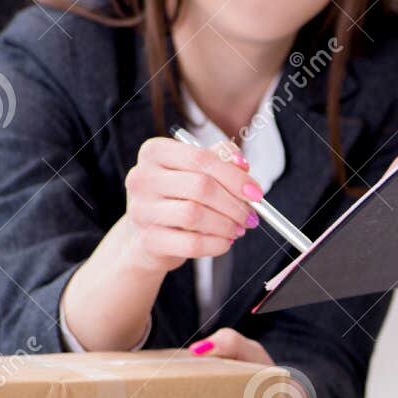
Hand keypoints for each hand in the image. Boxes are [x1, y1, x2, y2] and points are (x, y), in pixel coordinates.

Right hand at [119, 138, 263, 276]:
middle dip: (234, 204)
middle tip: (250, 216)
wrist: (148, 235)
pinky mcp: (148, 240)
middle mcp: (142, 178)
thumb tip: (242, 165)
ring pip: (195, 215)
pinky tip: (224, 242)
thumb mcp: (196, 170)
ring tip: (237, 229)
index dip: (234, 176)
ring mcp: (141, 210)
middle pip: (201, 186)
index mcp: (154, 152)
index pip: (201, 158)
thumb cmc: (176, 197)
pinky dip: (216, 244)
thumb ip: (221, 159)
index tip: (256, 192)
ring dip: (226, 225)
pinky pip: (191, 243)